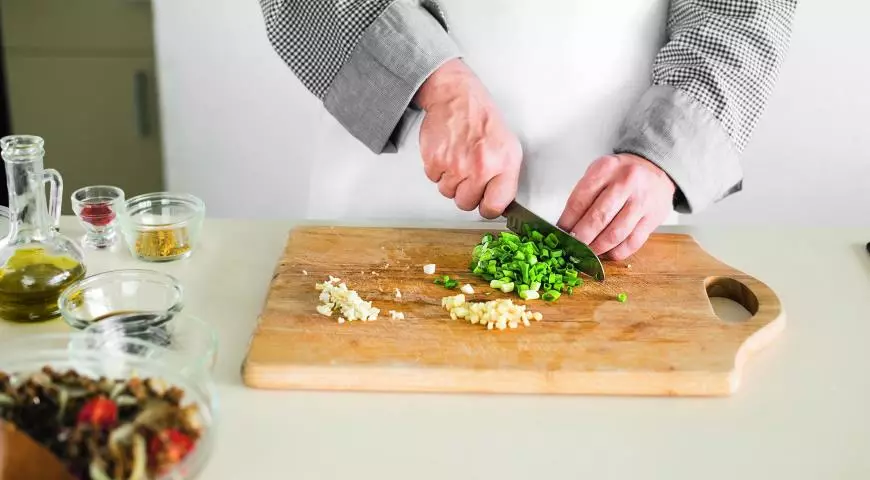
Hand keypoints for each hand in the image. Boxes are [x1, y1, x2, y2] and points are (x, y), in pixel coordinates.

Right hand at [414, 59, 521, 218]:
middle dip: (466, 192)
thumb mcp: (508, 145)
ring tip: (458, 158)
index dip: (488, 207)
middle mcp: (480, 167)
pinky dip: (438, 168)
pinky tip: (447, 152)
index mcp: (503, 165)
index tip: (485, 203)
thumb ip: (506, 177)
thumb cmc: (483, 120)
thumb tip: (499, 203)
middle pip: (466, 203)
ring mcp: (456, 165)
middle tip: (468, 174)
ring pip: (447, 192)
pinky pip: (434, 179)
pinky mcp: (435, 160)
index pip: (494, 206)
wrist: (457, 97)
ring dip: (451, 180)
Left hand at [556, 153, 674, 260]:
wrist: (655, 171)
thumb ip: (583, 196)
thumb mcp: (599, 173)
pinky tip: (607, 253)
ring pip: (615, 234)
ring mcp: (641, 201)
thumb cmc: (620, 175)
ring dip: (598, 248)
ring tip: (587, 253)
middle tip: (572, 248)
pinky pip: (632, 242)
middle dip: (581, 238)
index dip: (567, 221)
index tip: (560, 233)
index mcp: (606, 168)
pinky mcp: (653, 218)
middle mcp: (625, 182)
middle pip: (598, 218)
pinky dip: (616, 253)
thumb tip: (566, 227)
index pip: (580, 200)